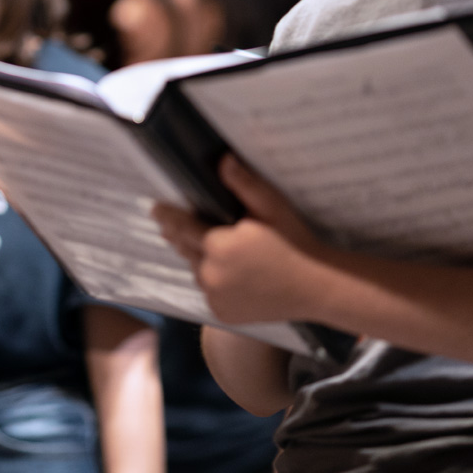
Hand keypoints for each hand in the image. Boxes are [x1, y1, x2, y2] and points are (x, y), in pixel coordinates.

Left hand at [153, 155, 330, 323]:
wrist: (317, 288)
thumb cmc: (294, 242)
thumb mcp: (271, 207)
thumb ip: (243, 185)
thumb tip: (222, 159)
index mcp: (220, 246)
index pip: (183, 227)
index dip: (168, 217)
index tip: (155, 208)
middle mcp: (211, 274)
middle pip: (187, 249)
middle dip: (180, 236)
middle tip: (169, 224)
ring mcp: (215, 297)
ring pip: (197, 271)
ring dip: (198, 259)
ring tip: (207, 248)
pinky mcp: (222, 314)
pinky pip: (208, 291)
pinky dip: (212, 281)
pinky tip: (225, 273)